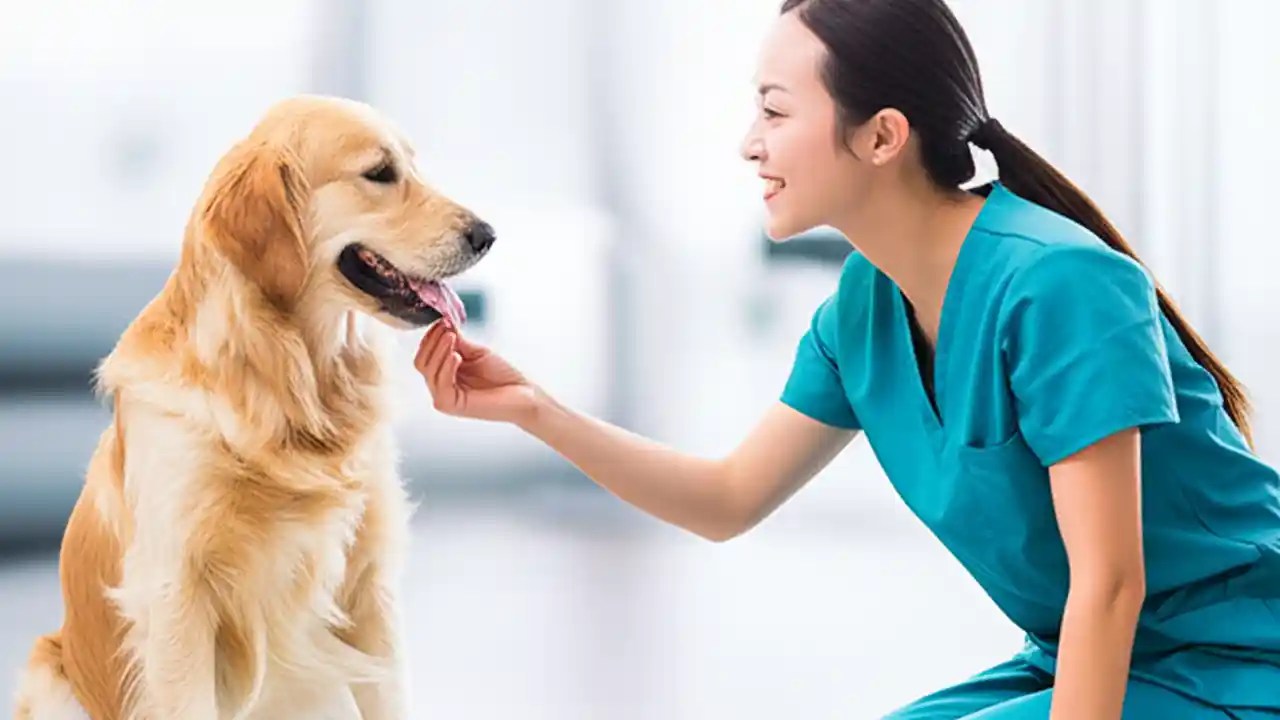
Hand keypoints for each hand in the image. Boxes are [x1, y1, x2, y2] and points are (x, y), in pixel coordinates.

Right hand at [413, 320, 539, 424]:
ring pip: (428, 371)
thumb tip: (443, 321)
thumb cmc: (503, 375)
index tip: (442, 321)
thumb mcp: (476, 352)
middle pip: (421, 363)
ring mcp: (445, 398)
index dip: (430, 337)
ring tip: (452, 337)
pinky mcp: (453, 405)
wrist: (525, 393)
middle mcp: (441, 387)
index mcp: (444, 375)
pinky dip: (447, 367)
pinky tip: (457, 356)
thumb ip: (458, 340)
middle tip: (446, 328)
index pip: (424, 355)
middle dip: (432, 342)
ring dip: (439, 350)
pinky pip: (441, 384)